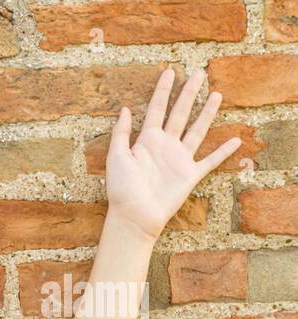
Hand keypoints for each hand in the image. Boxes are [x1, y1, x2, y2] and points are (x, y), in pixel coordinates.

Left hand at [105, 67, 241, 242]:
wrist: (134, 214)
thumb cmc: (121, 188)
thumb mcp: (116, 157)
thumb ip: (121, 133)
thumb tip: (124, 108)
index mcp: (146, 140)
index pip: (156, 109)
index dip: (162, 91)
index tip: (169, 72)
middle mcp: (165, 145)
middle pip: (180, 113)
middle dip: (188, 93)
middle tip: (198, 73)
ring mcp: (179, 159)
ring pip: (197, 130)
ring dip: (207, 113)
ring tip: (217, 94)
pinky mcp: (190, 175)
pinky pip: (210, 161)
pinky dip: (223, 152)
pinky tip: (235, 141)